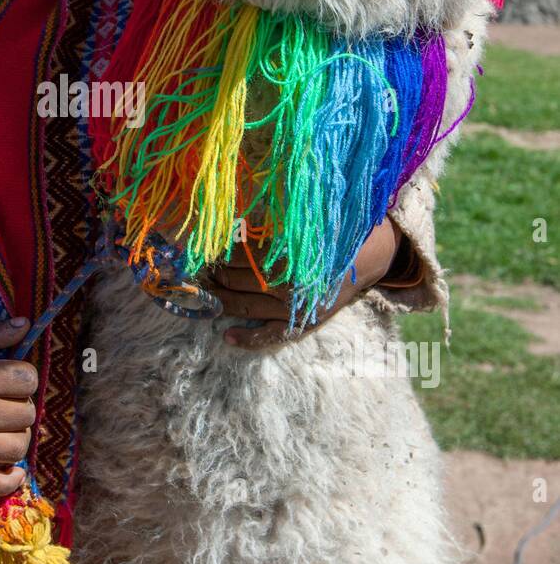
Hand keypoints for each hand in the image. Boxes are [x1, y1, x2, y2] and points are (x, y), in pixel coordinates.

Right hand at [0, 317, 37, 496]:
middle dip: (19, 404)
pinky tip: (12, 470)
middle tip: (2, 400)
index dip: (22, 376)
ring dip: (16, 436)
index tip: (9, 376)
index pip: (28, 379)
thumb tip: (25, 324)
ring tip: (2, 428)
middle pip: (27, 413)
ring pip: (18, 447)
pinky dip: (9, 480)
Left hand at [204, 218, 402, 349]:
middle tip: (197, 268)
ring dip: (218, 298)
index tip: (201, 247)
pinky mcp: (302, 325)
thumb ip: (265, 229)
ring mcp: (293, 309)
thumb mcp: (298, 225)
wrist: (366, 258)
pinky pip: (269, 336)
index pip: (236, 255)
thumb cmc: (329, 235)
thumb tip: (227, 231)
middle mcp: (286, 285)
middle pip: (234, 280)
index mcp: (285, 256)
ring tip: (203, 291)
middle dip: (212, 273)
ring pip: (242, 305)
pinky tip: (228, 336)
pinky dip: (247, 338)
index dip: (216, 251)